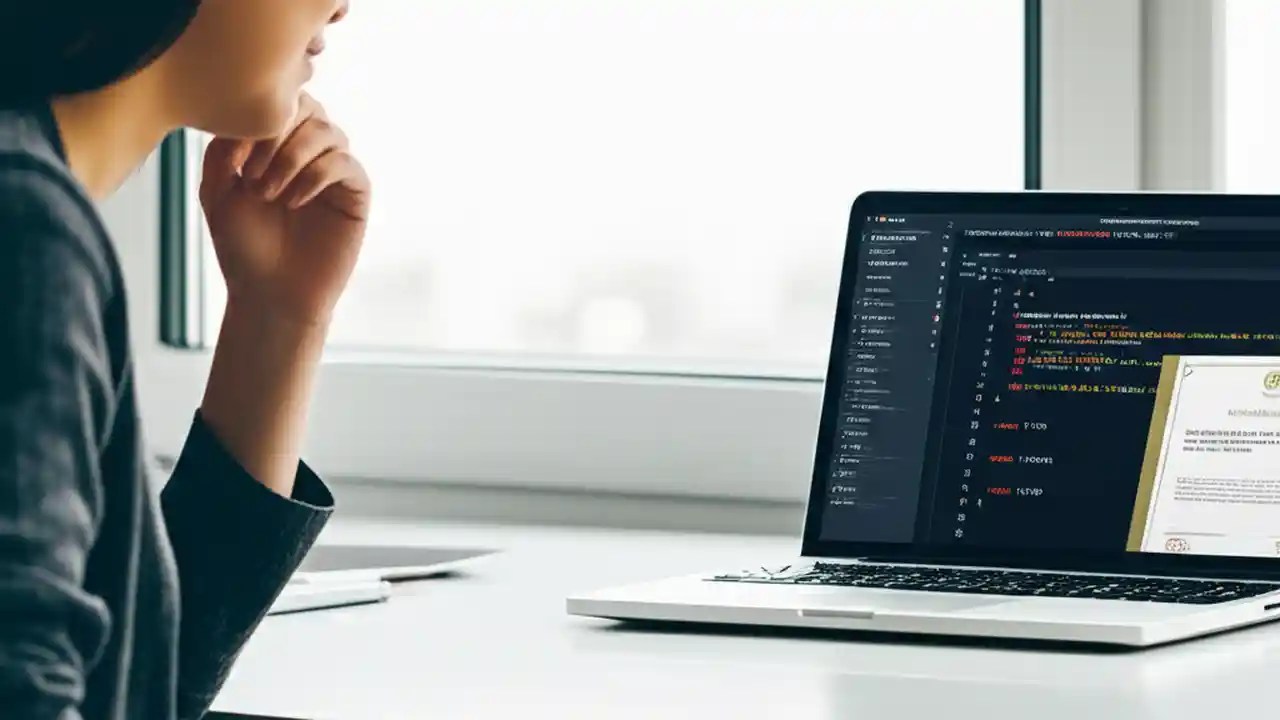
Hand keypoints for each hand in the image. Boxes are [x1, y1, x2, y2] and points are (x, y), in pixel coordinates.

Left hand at [200, 93, 371, 326]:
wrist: (270, 293)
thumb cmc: (243, 246)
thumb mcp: (217, 191)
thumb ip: (223, 147)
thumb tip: (247, 116)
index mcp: (278, 145)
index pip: (280, 101)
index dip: (258, 119)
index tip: (235, 161)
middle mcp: (309, 152)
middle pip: (308, 107)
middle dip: (275, 135)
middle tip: (251, 175)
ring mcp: (335, 172)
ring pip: (327, 131)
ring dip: (292, 158)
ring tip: (268, 194)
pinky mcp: (355, 194)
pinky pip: (344, 162)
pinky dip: (314, 176)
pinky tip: (293, 202)